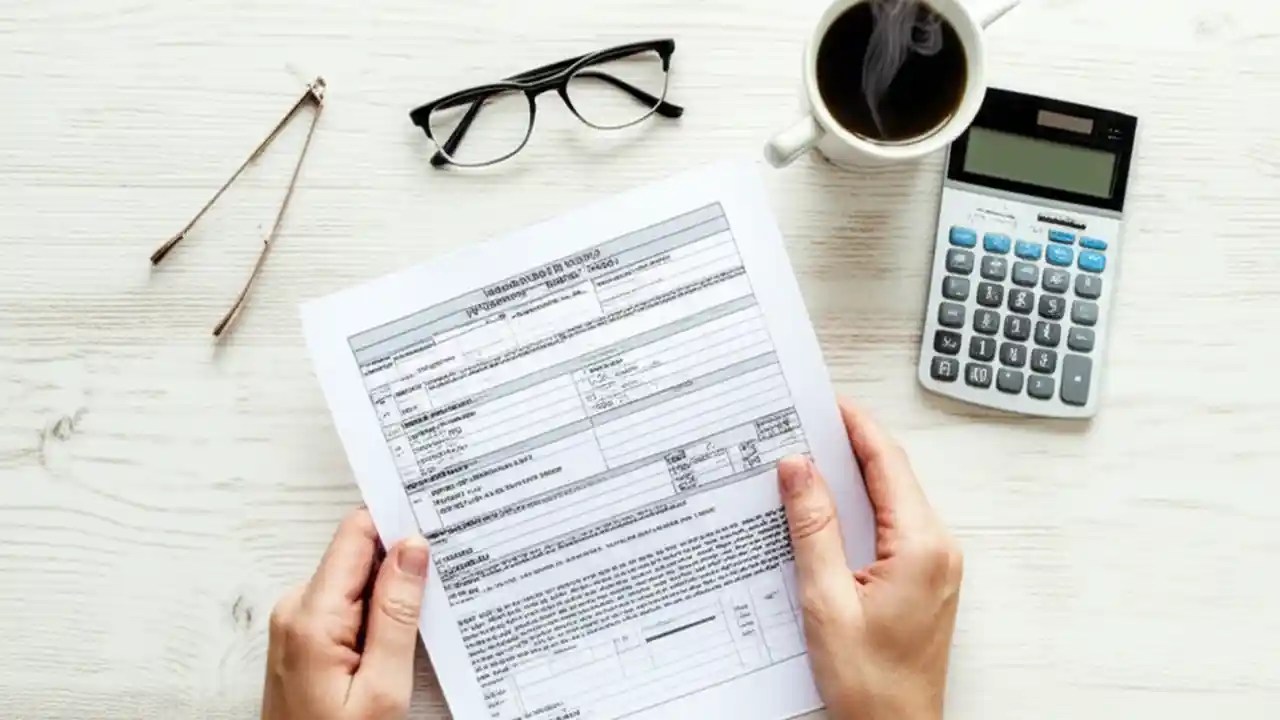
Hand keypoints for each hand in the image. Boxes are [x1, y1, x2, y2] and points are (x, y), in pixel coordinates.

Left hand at [262, 508, 430, 719]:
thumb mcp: (383, 689)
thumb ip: (398, 614)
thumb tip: (412, 549)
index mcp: (311, 617)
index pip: (356, 535)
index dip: (398, 523)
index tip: (436, 520)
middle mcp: (295, 612)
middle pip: (358, 557)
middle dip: (401, 564)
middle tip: (445, 581)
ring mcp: (295, 628)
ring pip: (355, 584)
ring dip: (391, 595)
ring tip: (424, 623)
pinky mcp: (302, 643)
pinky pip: (346, 609)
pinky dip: (377, 616)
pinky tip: (400, 642)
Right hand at [777, 399, 962, 719]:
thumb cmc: (870, 684)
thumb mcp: (826, 600)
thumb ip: (812, 528)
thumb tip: (798, 469)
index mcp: (920, 545)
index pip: (887, 462)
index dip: (854, 426)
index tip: (824, 403)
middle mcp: (937, 548)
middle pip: (890, 476)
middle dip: (845, 448)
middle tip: (802, 428)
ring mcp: (933, 565)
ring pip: (888, 501)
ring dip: (848, 481)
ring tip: (803, 465)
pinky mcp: (921, 580)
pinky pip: (888, 528)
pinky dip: (855, 512)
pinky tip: (821, 516)